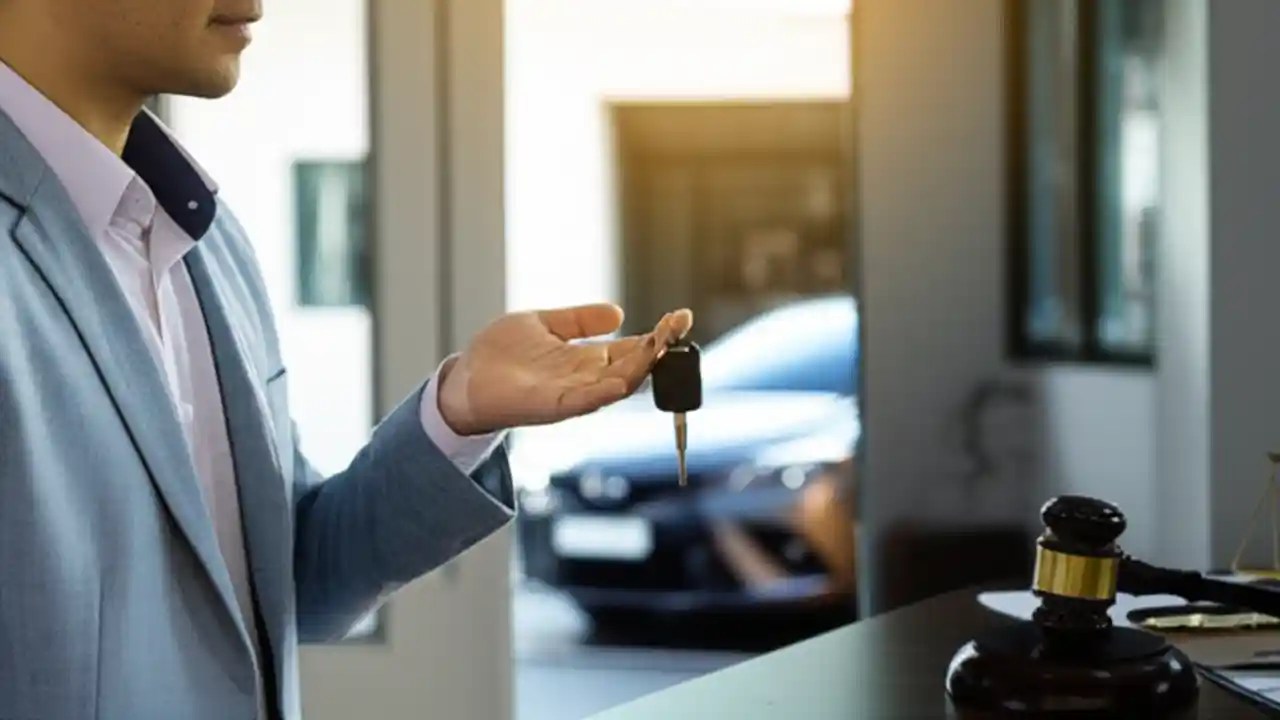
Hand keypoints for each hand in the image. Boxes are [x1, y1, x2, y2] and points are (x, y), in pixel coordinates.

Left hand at [436, 304, 693, 434]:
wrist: (463, 381)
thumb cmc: (499, 356)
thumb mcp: (543, 324)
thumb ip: (579, 320)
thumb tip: (618, 312)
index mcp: (586, 360)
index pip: (632, 348)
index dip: (658, 335)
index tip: (679, 317)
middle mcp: (585, 380)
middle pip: (633, 367)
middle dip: (659, 348)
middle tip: (677, 326)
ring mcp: (571, 395)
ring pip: (617, 385)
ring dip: (640, 368)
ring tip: (661, 345)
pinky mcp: (550, 407)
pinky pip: (584, 402)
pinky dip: (605, 394)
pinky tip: (623, 382)